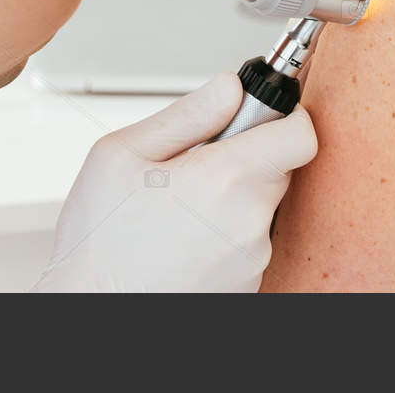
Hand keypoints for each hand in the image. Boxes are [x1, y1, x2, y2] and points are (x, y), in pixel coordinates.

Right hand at [33, 71, 316, 291]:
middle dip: (245, 157)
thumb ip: (187, 114)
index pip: (300, 134)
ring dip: (233, 199)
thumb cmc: (99, 242)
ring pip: (261, 205)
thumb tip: (232, 86)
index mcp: (225, 179)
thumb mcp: (121, 156)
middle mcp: (251, 222)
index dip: (283, 117)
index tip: (258, 116)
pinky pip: (249, 241)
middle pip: (279, 167)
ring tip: (180, 212)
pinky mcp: (248, 284)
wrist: (94, 309)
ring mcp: (252, 259)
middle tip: (194, 167)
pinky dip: (226, 234)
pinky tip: (184, 240)